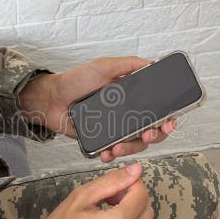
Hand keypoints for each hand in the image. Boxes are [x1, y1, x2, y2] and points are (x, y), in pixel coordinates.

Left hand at [19, 57, 176, 161]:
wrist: (50, 99)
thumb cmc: (74, 81)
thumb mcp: (103, 67)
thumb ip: (128, 64)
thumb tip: (152, 63)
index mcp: (131, 97)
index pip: (157, 110)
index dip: (167, 117)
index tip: (168, 122)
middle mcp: (126, 114)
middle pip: (151, 130)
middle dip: (153, 136)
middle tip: (147, 134)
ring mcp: (114, 129)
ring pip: (134, 144)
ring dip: (130, 148)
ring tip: (118, 147)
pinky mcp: (100, 140)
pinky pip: (113, 152)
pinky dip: (112, 155)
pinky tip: (107, 153)